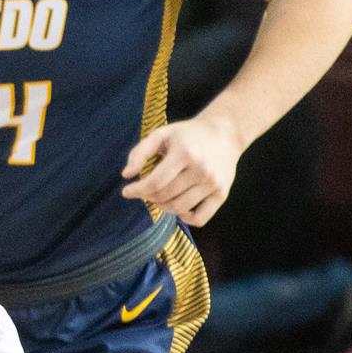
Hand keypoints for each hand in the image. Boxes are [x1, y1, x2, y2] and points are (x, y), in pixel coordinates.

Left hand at [120, 112, 243, 225]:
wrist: (225, 133)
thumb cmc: (187, 135)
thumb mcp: (162, 134)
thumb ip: (140, 152)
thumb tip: (126, 175)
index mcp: (185, 153)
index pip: (155, 182)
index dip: (137, 190)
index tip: (126, 191)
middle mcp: (202, 169)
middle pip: (165, 196)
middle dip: (149, 196)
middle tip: (145, 190)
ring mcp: (213, 183)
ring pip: (179, 208)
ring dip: (163, 206)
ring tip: (159, 196)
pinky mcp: (222, 193)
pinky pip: (200, 218)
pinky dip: (186, 219)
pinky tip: (180, 209)